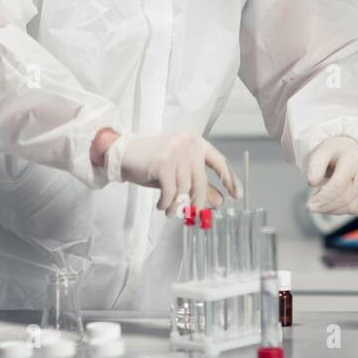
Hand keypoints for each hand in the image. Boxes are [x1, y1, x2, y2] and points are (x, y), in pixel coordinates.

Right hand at [105, 132, 238, 213]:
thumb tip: (219, 200)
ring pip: (185, 189)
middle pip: (201, 181)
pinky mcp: (163, 162)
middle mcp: (188, 144)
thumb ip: (198, 183)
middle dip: (197, 202)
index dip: (229, 179)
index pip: (219, 161)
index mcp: (195, 142)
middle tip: (191, 215)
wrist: (121, 153)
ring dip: (178, 205)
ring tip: (170, 211)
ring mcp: (176, 152)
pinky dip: (167, 203)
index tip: (236, 195)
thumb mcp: (178, 172)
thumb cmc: (150, 162)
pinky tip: (162, 206)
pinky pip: (171, 192)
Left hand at [304, 137, 357, 215]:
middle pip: (346, 198)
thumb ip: (314, 165)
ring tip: (320, 205)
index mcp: (353, 157)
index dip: (323, 198)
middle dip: (325, 206)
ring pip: (353, 207)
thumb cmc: (334, 151)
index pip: (338, 184)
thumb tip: (312, 182)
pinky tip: (333, 204)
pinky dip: (343, 210)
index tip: (309, 205)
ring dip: (333, 210)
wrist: (351, 150)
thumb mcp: (320, 151)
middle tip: (310, 207)